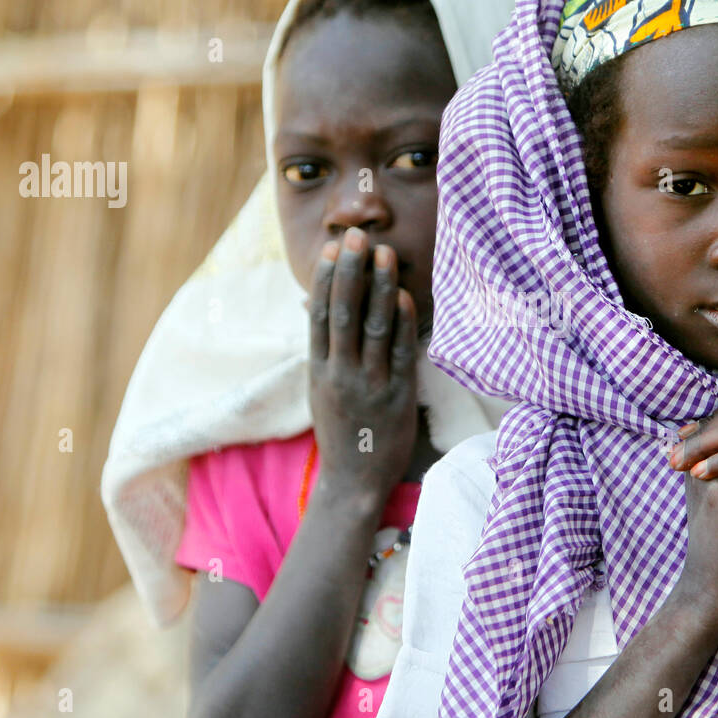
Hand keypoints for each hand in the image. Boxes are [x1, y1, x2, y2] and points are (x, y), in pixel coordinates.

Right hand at [307, 227, 419, 505]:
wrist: (355, 481)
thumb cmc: (342, 429)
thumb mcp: (321, 388)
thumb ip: (323, 348)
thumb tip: (313, 304)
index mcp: (318, 370)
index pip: (319, 316)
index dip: (325, 280)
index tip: (332, 248)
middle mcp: (340, 374)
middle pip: (342, 314)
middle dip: (349, 272)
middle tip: (355, 236)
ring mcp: (369, 384)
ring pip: (372, 327)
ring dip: (378, 287)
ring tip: (384, 253)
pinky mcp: (397, 395)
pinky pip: (399, 351)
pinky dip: (401, 321)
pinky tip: (404, 294)